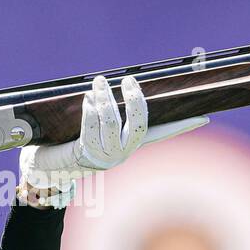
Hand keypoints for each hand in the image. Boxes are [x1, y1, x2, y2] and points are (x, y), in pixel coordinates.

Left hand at [18, 75, 207, 207]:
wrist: (46, 169)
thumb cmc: (70, 144)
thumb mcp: (94, 129)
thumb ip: (109, 114)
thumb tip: (118, 88)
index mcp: (129, 146)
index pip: (161, 133)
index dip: (182, 125)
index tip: (203, 116)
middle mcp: (121, 153)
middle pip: (140, 123)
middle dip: (134, 99)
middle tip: (128, 80)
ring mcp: (104, 156)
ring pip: (113, 121)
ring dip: (105, 98)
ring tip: (99, 83)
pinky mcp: (85, 153)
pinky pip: (92, 126)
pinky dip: (91, 109)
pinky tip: (89, 99)